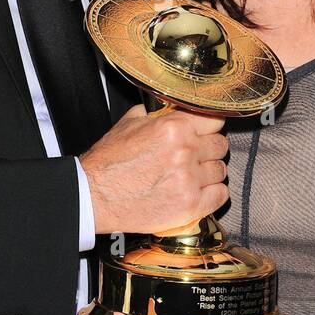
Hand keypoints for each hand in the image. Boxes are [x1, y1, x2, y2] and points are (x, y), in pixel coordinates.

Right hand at [80, 103, 228, 234]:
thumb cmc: (108, 163)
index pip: (215, 120)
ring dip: (210, 173)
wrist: (93, 195)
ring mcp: (189, 180)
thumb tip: (170, 109)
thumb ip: (156, 114)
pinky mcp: (190, 206)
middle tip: (196, 156)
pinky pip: (220, 196)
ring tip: (194, 176)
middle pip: (220, 146)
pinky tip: (200, 192)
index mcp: (173, 127)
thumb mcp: (129, 124)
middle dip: (209, 150)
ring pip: (221, 171)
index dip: (208, 127)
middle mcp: (185, 151)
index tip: (205, 133)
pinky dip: (213, 194)